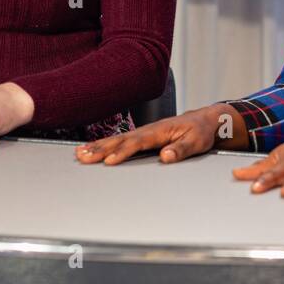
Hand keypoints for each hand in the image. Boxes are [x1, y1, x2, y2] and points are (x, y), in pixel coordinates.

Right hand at [74, 104, 236, 164]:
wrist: (203, 121)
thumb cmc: (199, 132)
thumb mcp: (196, 142)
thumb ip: (180, 149)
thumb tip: (166, 156)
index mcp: (159, 131)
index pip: (137, 143)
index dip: (122, 152)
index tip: (109, 161)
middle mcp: (147, 130)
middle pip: (120, 140)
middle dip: (101, 149)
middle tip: (83, 157)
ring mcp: (143, 133)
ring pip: (116, 140)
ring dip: (98, 147)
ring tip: (80, 154)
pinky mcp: (141, 137)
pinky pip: (119, 141)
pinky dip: (104, 145)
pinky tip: (92, 150)